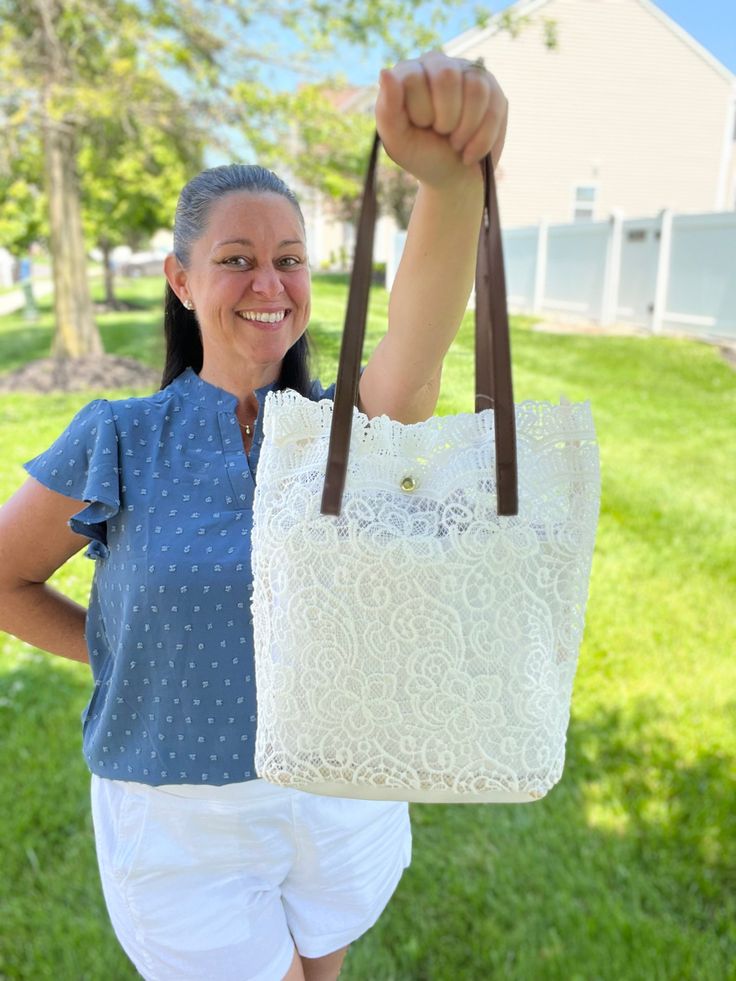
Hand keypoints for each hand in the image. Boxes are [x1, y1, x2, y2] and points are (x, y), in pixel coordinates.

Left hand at [375, 50, 507, 188]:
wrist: (452, 178)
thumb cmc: (421, 156)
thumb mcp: (398, 141)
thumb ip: (388, 109)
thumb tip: (385, 72)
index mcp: (408, 73)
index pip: (415, 77)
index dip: (421, 112)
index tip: (420, 129)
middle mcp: (437, 64)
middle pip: (447, 75)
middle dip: (445, 119)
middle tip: (440, 134)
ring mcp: (466, 72)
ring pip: (475, 88)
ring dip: (465, 129)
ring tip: (456, 143)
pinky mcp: (491, 88)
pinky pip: (494, 106)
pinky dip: (482, 138)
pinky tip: (472, 150)